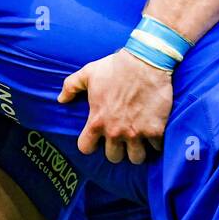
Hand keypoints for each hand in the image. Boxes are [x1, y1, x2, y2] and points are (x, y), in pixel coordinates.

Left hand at [59, 48, 173, 164]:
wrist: (146, 61)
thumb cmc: (116, 67)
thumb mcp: (88, 73)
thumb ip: (71, 86)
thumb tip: (61, 99)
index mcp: (97, 121)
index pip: (86, 148)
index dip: (91, 144)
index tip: (97, 139)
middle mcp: (115, 132)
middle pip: (113, 157)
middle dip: (117, 149)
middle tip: (122, 139)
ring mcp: (136, 133)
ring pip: (136, 158)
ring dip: (137, 151)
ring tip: (139, 141)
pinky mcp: (155, 130)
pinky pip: (156, 148)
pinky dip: (157, 143)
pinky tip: (155, 134)